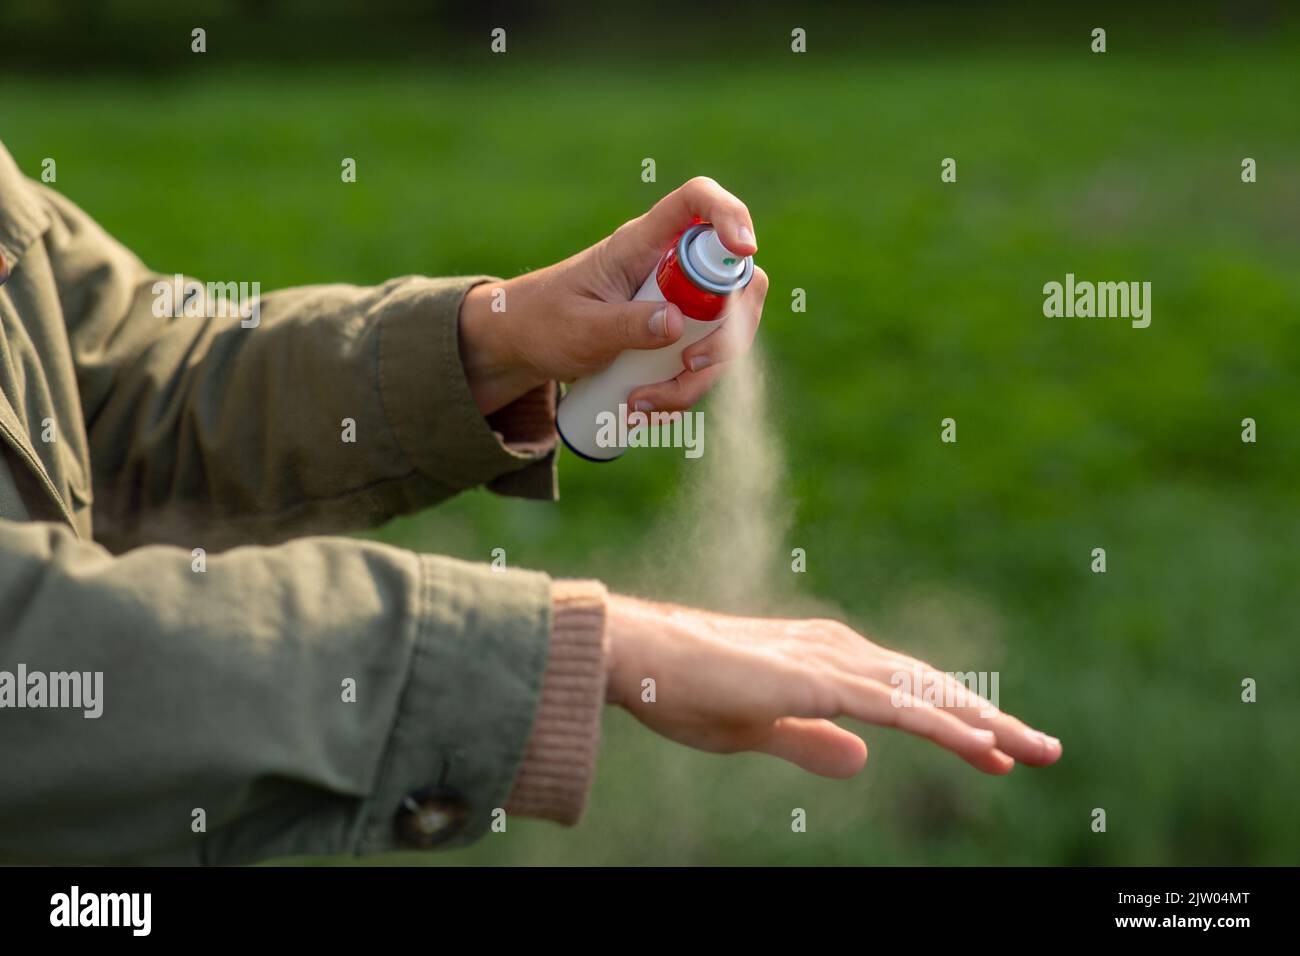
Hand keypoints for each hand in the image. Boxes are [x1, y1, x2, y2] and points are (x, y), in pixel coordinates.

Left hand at [458, 177, 768, 415]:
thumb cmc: (544, 323)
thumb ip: (626, 325)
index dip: (730, 215)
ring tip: (642, 405)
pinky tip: (643, 411)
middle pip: (734, 282)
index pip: (696, 202)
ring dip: (698, 378)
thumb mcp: (580, 329)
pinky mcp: (677, 335)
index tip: (744, 250)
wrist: (525, 346)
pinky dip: (683, 393)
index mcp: (643, 244)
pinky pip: (704, 363)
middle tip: (689, 367)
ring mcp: (678, 301)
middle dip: (726, 334)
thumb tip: (678, 323)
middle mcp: (670, 266)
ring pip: (726, 333)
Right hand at [604, 593, 1062, 776]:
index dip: (953, 721)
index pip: (906, 694)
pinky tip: (980, 744)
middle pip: (930, 689)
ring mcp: (831, 662)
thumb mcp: (756, 732)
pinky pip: (896, 708)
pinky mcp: (818, 681)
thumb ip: (809, 743)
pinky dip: (943, 725)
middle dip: (990, 720)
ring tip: (1033, 749)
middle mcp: (838, 652)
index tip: (996, 749)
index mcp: (825, 662)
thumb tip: (861, 763)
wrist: (639, 656)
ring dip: (983, 722)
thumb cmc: (684, 690)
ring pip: (926, 695)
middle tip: (1045, 749)